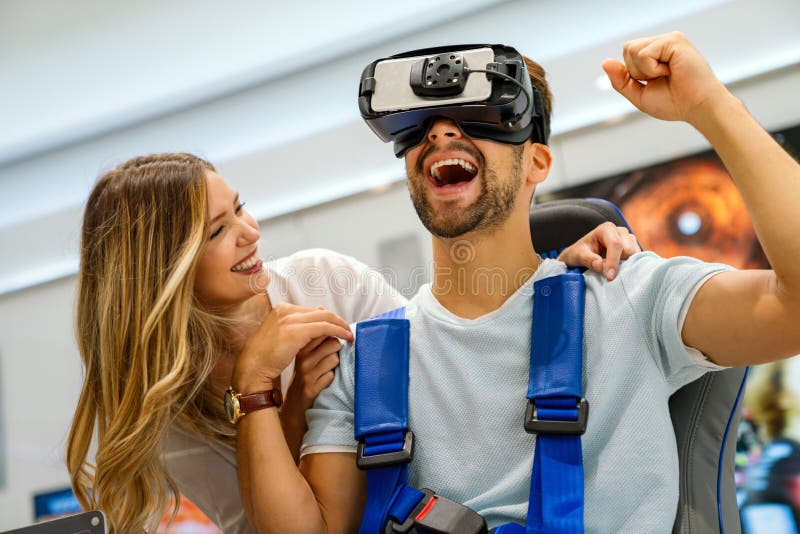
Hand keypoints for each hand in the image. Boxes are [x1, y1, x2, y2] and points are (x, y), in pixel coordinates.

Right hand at [233, 304, 352, 391]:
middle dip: (337, 320)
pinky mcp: (297, 332)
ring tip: (349, 335)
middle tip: (348, 328)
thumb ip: (298, 323)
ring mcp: (290, 321)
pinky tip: (345, 337)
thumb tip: (321, 309)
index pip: (313, 311)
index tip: (338, 325)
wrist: (253, 367)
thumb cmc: (267, 355)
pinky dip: (338, 330)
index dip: (328, 318)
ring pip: (325, 318)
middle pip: (321, 312)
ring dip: (340, 327)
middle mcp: (286, 312)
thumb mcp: (283, 335)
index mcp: (282, 309)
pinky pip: (325, 327)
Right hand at [286, 336, 341, 411]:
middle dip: (337, 351)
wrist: (293, 404)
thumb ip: (319, 344)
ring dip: (335, 366)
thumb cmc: (305, 376)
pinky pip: (331, 376)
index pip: (325, 331)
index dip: (335, 335)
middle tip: (330, 358)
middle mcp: (303, 358)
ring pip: (335, 359)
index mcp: (302, 348)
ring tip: (326, 371)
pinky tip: (323, 382)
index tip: (335, 341)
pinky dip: (331, 379)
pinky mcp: (311, 388)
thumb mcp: (306, 357)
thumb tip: (339, 331)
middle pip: (333, 343)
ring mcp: (306, 373)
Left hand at [558, 222, 639, 280]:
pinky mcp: (633, 248)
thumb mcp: (577, 256)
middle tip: (611, 277)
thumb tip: (600, 266)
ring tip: (614, 274)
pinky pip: (638, 258)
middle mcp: (620, 231)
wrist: (583, 254)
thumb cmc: (579, 253)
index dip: (614, 261)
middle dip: (621, 264)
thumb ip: (587, 259)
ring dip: (627, 265)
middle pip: (628, 248)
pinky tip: (621, 272)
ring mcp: (628, 239)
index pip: (615, 244)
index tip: (610, 277)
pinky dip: (632, 266)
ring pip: (635, 253)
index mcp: (606, 229)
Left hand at [602, 32, 730, 125]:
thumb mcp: (639, 94)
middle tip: (661, 78)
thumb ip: (621, 80)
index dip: (633, 73)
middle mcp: (662, 42)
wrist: (697, 107)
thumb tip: (605, 62)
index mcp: (655, 52)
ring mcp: (669, 39)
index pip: (627, 53)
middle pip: (627, 48)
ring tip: (667, 75)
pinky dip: (651, 69)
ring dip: (644, 70)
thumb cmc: (674, 103)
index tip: (654, 82)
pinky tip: (670, 71)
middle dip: (637, 71)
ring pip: (632, 49)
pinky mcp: (674, 40)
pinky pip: (644, 53)